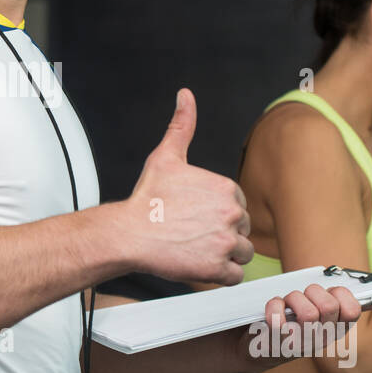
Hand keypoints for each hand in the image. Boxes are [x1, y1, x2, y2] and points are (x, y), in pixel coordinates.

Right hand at [122, 88, 253, 283]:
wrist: (128, 232)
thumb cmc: (146, 199)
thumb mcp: (165, 156)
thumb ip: (182, 126)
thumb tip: (185, 96)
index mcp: (225, 188)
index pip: (238, 206)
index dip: (219, 214)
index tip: (199, 217)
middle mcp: (231, 214)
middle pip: (242, 229)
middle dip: (223, 234)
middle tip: (195, 235)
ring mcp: (225, 242)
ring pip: (242, 253)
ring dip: (225, 255)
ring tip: (198, 250)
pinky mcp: (218, 268)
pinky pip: (235, 276)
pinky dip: (221, 275)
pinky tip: (200, 264)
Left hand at [232, 284, 361, 372]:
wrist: (257, 348)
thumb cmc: (292, 324)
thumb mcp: (320, 315)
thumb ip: (344, 304)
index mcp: (336, 329)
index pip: (352, 310)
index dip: (340, 295)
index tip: (328, 293)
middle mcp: (322, 339)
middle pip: (328, 306)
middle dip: (313, 292)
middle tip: (303, 296)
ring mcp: (301, 344)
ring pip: (307, 312)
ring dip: (293, 299)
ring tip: (287, 305)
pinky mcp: (278, 344)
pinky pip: (279, 320)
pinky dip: (273, 308)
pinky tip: (272, 311)